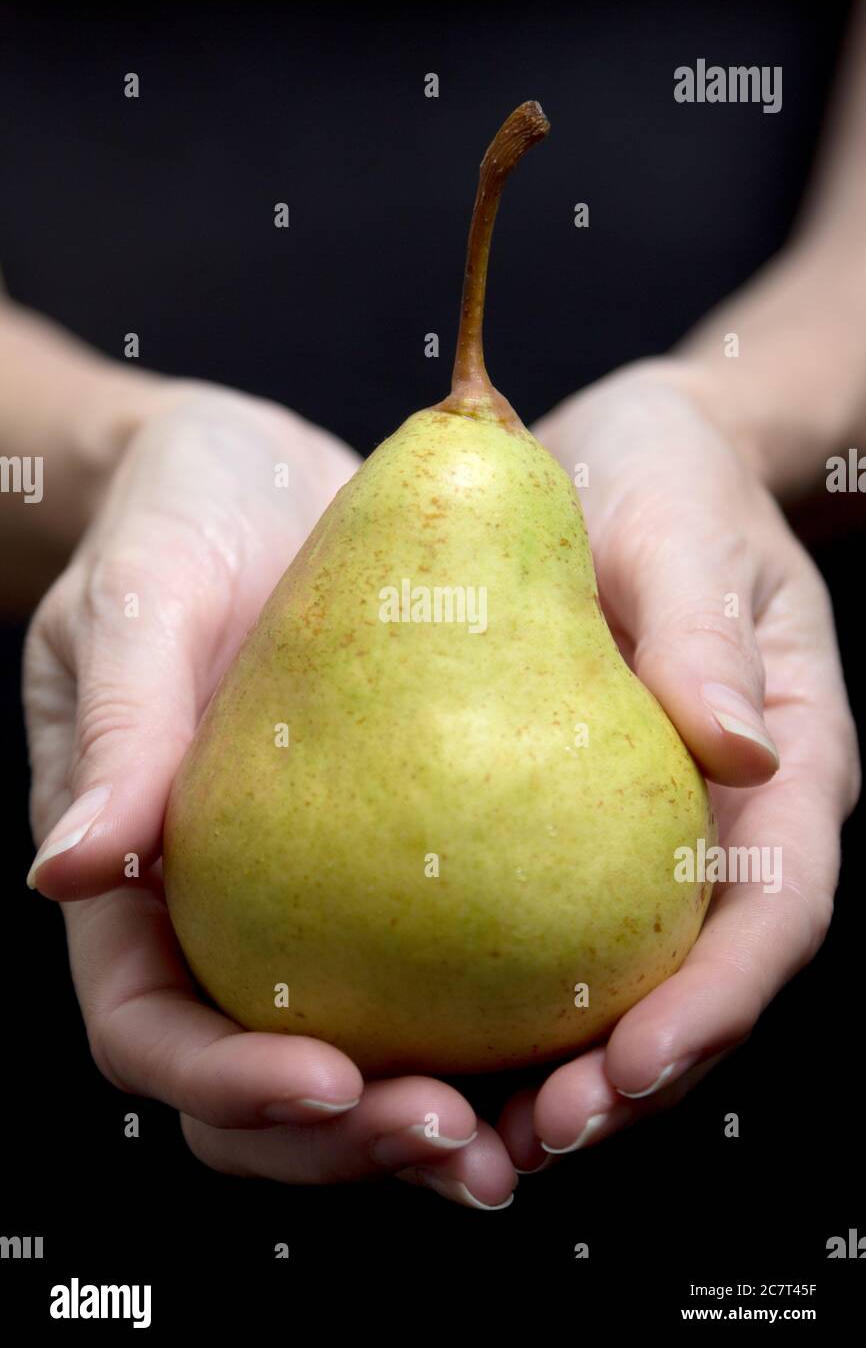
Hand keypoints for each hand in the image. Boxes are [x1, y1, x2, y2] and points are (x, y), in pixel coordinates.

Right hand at [24, 382, 516, 1207]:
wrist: (266, 468)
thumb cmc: (175, 519)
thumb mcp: (139, 596)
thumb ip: (114, 728)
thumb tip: (65, 875)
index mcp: (132, 881)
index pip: (154, 1032)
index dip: (229, 1087)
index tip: (335, 1081)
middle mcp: (222, 910)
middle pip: (258, 1089)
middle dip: (347, 1143)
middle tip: (461, 1135)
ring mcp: (311, 894)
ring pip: (361, 1055)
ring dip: (437, 1117)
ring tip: (538, 1124)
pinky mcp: (395, 857)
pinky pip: (447, 962)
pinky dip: (502, 1020)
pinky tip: (586, 1026)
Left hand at [497, 359, 859, 1169]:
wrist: (620, 455)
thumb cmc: (668, 480)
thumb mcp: (685, 533)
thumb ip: (710, 637)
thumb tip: (746, 757)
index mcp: (791, 765)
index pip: (775, 910)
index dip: (716, 1002)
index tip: (634, 1064)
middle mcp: (732, 822)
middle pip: (702, 982)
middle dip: (633, 1080)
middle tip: (534, 1139)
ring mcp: (655, 830)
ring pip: (626, 979)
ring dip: (564, 1069)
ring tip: (475, 1134)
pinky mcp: (579, 820)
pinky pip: (551, 925)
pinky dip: (506, 996)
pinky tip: (430, 1040)